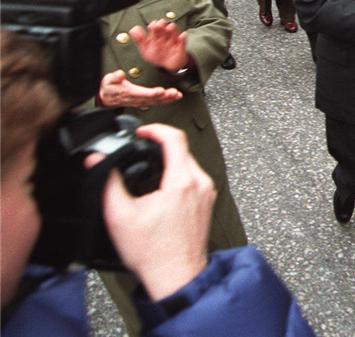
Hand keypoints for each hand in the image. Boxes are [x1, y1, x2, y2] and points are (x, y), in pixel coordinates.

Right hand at [92, 124, 212, 300]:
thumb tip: (96, 161)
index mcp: (181, 182)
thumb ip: (108, 182)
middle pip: (182, 149)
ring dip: (169, 161)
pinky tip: (161, 189)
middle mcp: (200, 184)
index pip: (175, 137)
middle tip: (140, 151)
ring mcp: (207, 193)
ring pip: (188, 163)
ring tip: (148, 170)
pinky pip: (193, 178)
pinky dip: (177, 176)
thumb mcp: (120, 215)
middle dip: (160, 146)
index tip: (141, 132)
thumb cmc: (153, 253)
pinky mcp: (207, 202)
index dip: (155, 128)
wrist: (176, 277)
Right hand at [99, 70, 182, 108]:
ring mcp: (141, 102)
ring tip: (177, 95)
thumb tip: (119, 74)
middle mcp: (137, 99)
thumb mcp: (108, 81)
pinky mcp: (144, 102)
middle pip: (153, 99)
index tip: (161, 91)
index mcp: (129, 93)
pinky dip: (167, 100)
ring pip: (157, 102)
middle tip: (174, 93)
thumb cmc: (109, 88)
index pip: (142, 94)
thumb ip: (114, 78)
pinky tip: (174, 98)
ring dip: (168, 99)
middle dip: (165, 96)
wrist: (107, 98)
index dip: (152, 93)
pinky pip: (157, 102)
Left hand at [129, 20, 189, 73]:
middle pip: (164, 26)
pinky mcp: (180, 47)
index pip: (155, 26)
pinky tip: (182, 36)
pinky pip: (183, 40)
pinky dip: (183, 38)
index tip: (152, 26)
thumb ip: (139, 39)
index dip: (153, 25)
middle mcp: (164, 36)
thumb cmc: (156, 56)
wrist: (167, 66)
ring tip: (169, 29)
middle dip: (161, 24)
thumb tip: (133, 29)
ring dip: (172, 29)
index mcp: (156, 35)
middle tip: (159, 26)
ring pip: (174, 31)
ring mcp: (173, 40)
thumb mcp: (145, 49)